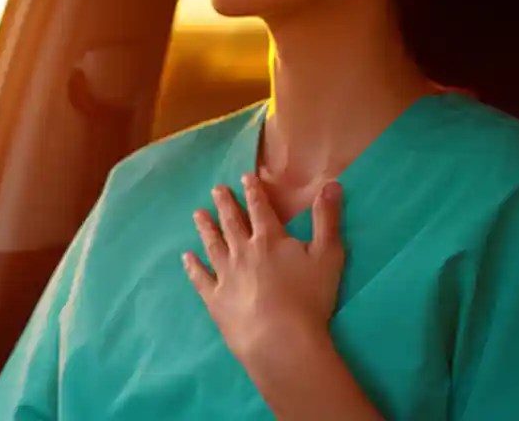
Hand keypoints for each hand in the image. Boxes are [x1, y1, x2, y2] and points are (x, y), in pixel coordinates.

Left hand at [182, 173, 345, 367]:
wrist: (280, 340)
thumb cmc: (309, 299)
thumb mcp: (328, 255)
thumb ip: (328, 219)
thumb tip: (332, 183)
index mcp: (269, 239)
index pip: (259, 208)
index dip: (252, 191)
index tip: (244, 177)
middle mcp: (243, 250)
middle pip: (231, 222)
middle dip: (224, 203)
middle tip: (215, 189)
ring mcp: (226, 274)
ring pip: (212, 245)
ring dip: (206, 228)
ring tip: (198, 214)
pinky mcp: (215, 298)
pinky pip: (200, 278)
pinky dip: (193, 266)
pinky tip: (186, 258)